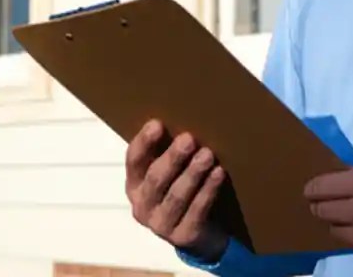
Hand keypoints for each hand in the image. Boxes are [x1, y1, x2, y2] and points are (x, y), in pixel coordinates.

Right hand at [125, 119, 228, 261]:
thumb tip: (186, 114)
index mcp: (134, 185)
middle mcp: (142, 206)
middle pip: (155, 179)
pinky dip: (208, 191)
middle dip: (172, 158)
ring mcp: (161, 225)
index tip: (157, 124)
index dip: (144, 143)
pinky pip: (196, 211)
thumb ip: (170, 150)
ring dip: (192, 173)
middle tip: (189, 138)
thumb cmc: (183, 189)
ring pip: (176, 196)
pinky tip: (219, 173)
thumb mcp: (172, 172)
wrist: (202, 234)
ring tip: (208, 155)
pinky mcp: (183, 237)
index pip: (133, 161)